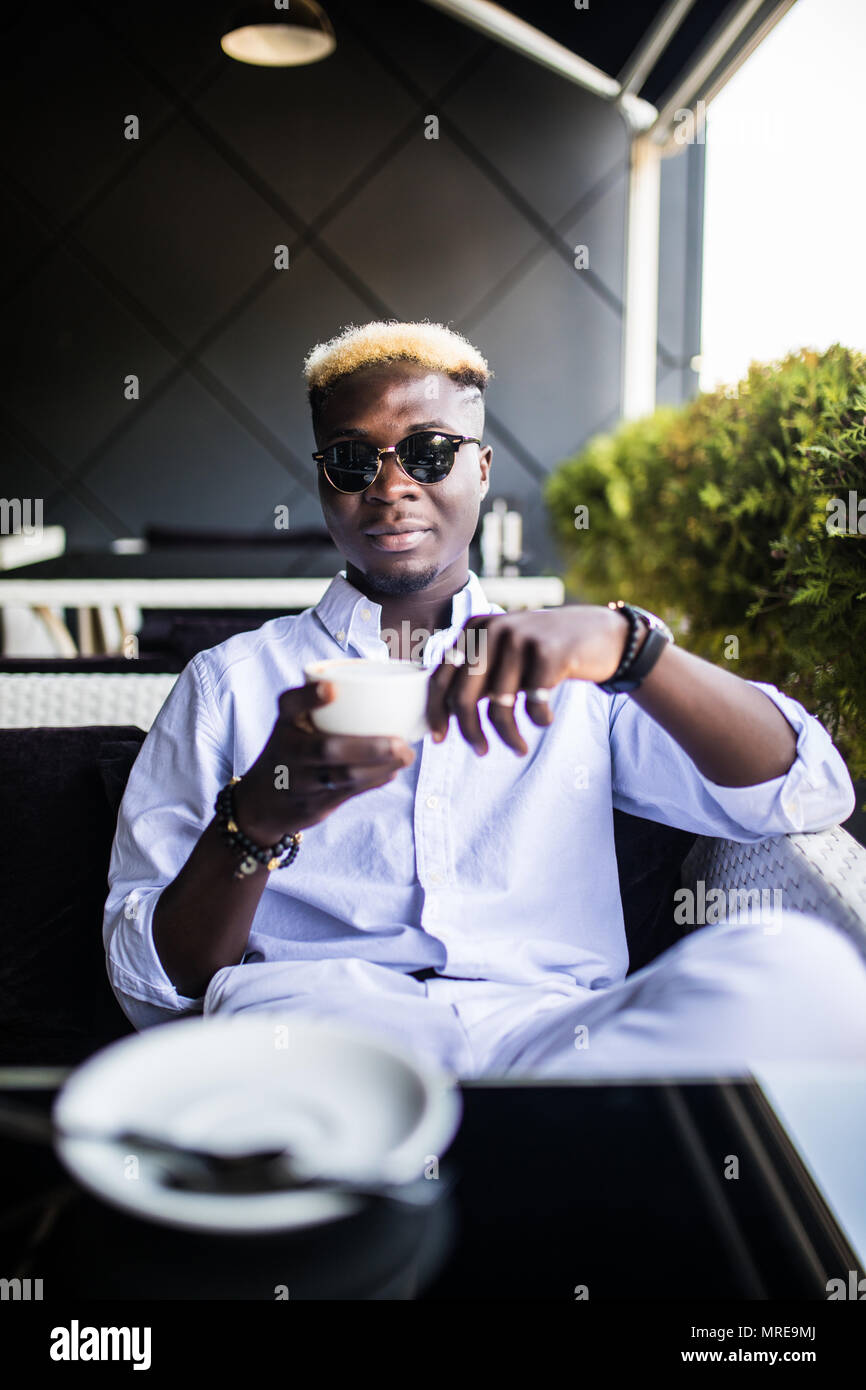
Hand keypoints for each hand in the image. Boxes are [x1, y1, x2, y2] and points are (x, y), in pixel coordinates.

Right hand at [233, 680, 414, 842]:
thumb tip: (387, 693)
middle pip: (326, 749)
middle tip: (400, 741)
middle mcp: (288, 750)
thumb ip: (322, 705)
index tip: (332, 690)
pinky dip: (373, 781)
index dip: (309, 697)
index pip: (291, 705)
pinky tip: (392, 771)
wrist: (263, 801)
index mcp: (285, 722)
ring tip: (406, 756)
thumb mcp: (294, 723)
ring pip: (342, 775)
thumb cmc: (293, 749)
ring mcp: (298, 781)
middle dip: (367, 747)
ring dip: (378, 767)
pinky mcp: (312, 805)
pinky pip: (347, 793)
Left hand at [426, 605, 637, 755]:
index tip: (439, 739)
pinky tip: (546, 717)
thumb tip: (440, 715)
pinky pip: (532, 705)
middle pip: (463, 697)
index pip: (440, 676)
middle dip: (470, 732)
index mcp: (474, 629)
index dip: (436, 712)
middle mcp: (493, 629)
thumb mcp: (504, 653)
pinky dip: (539, 720)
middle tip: (481, 752)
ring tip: (519, 748)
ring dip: (509, 736)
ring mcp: (521, 638)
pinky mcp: (549, 653)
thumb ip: (474, 673)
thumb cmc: (544, 654)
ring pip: (499, 706)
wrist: (601, 635)